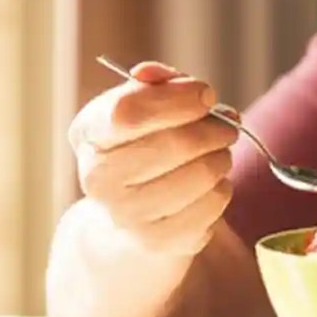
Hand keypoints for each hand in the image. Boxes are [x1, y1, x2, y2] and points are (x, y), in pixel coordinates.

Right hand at [70, 61, 238, 258]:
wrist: (128, 214)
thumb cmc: (141, 145)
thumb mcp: (141, 105)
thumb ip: (155, 83)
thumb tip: (154, 74)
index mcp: (90, 134)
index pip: (130, 112)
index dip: (178, 99)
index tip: (205, 95)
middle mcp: (99, 178)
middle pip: (176, 144)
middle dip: (214, 128)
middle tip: (226, 124)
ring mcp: (127, 215)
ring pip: (202, 173)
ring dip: (222, 156)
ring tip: (216, 153)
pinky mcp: (159, 241)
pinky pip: (213, 204)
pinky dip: (221, 188)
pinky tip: (208, 185)